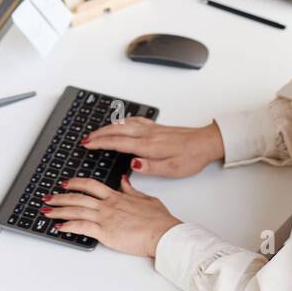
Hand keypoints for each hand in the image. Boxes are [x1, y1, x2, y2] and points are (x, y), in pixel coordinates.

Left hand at [41, 175, 181, 256]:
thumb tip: (124, 180)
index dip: (76, 184)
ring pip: (76, 210)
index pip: (91, 185)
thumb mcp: (146, 198)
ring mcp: (105, 218)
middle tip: (48, 198)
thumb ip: (131, 190)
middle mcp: (108, 205)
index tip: (66, 184)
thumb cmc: (158, 220)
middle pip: (78, 197)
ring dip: (59, 210)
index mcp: (117, 196)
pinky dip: (68, 226)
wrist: (162, 233)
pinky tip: (59, 227)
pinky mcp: (105, 232)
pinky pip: (81, 227)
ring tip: (47, 211)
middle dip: (60, 197)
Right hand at [77, 117, 223, 178]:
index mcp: (149, 146)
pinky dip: (122, 121)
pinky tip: (121, 123)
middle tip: (85, 139)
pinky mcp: (157, 127)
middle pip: (118, 131)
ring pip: (125, 124)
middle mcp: (148, 134)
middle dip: (99, 134)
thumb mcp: (172, 169)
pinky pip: (135, 121)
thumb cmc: (191, 157)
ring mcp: (153, 128)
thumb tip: (132, 164)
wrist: (206, 143)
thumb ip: (150, 167)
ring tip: (97, 132)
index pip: (119, 143)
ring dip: (108, 127)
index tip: (87, 144)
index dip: (101, 143)